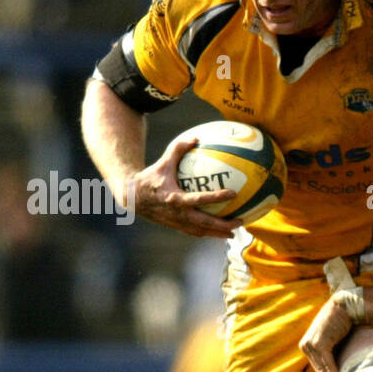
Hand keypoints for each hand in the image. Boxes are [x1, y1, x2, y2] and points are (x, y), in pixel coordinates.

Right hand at [126, 134, 241, 238]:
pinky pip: (195, 232)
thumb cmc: (150, 177)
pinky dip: (208, 233)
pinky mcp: (175, 227)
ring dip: (218, 234)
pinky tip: (219, 232)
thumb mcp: (163, 162)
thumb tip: (196, 137)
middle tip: (240, 222)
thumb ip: (178, 149)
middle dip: (223, 225)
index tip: (233, 193)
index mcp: (175, 198)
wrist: (132, 197)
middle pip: (204, 223)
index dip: (217, 197)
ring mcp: (176, 222)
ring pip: (201, 232)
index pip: (200, 199)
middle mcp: (177, 213)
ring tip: (233, 234)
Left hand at [299, 293, 355, 371]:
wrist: (346, 306)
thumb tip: (338, 370)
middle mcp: (305, 345)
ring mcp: (310, 344)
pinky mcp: (318, 344)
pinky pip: (327, 363)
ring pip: (323, 369)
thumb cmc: (343, 323)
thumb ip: (333, 354)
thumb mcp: (334, 341)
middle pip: (319, 370)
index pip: (318, 368)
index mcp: (306, 346)